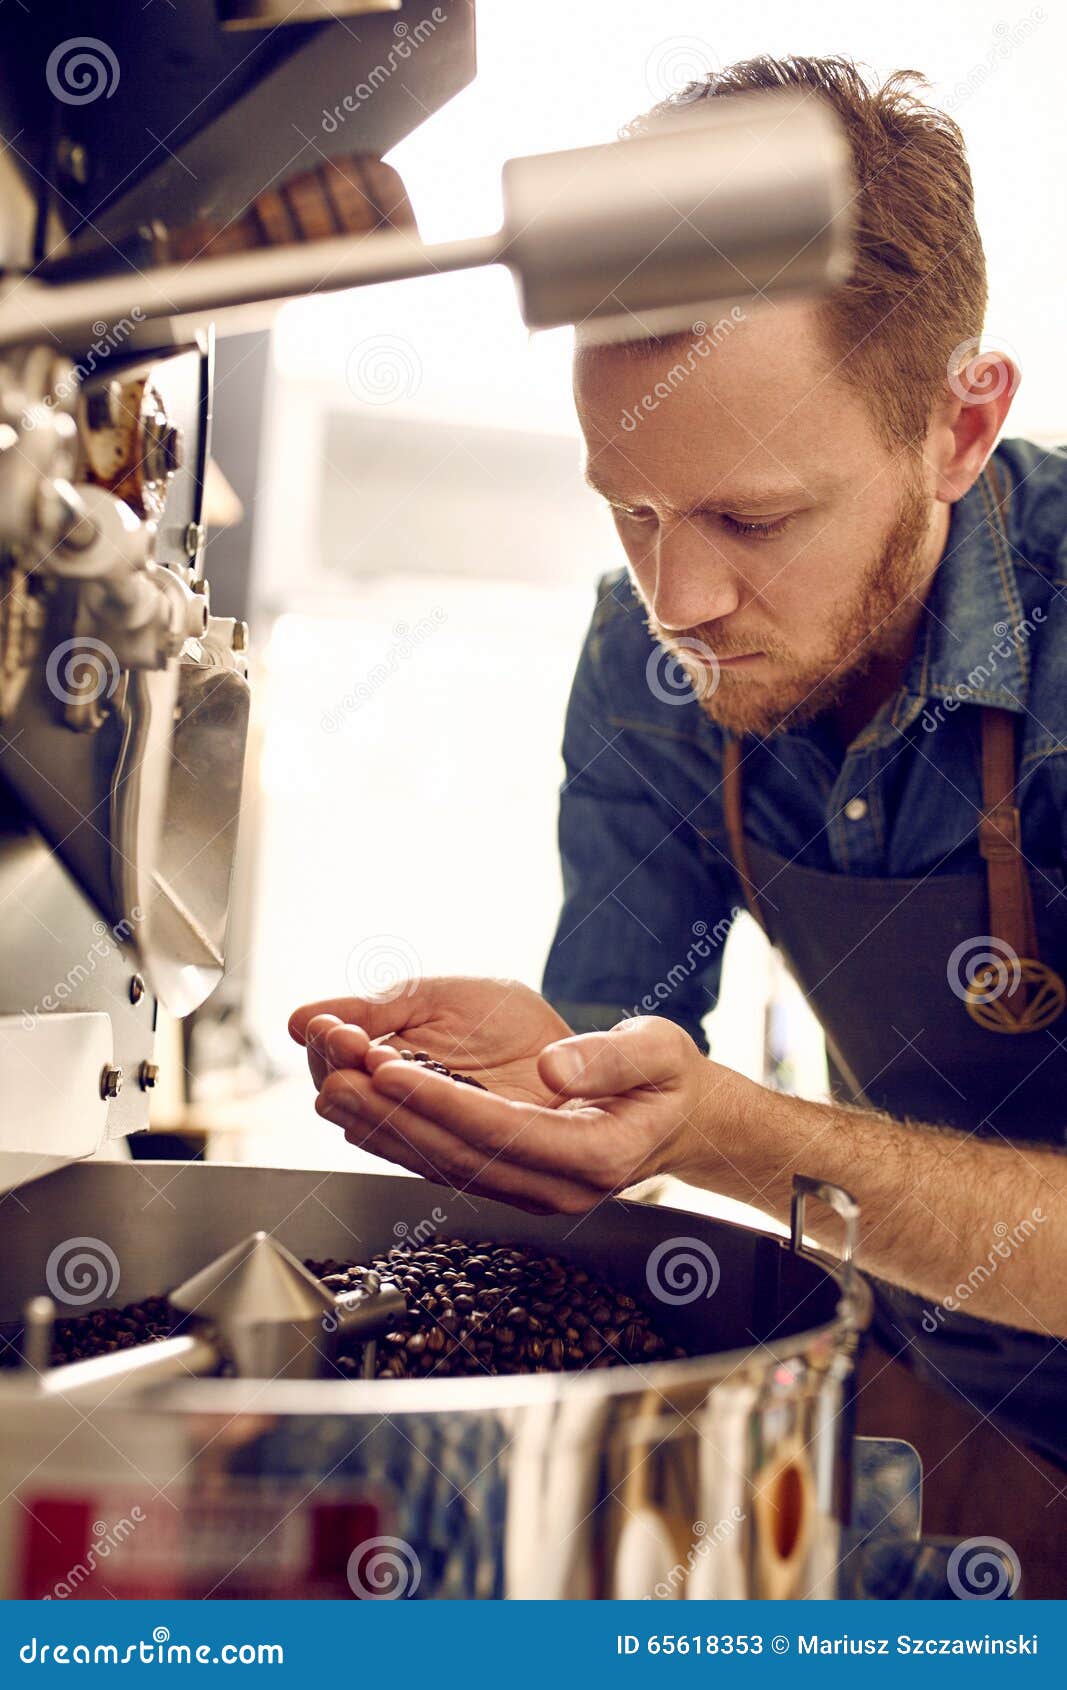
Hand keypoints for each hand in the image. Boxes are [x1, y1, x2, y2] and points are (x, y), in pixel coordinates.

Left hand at [293, 983, 747, 1212]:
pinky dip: (402, 1135)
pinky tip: (365, 1109)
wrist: (679, 1121)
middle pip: (460, 1153)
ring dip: (386, 1128)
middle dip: (394, 1115)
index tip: (393, 1069)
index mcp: (594, 1154)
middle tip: (338, 1076)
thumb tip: (555, 1069)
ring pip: (444, 1163)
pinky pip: (448, 1162)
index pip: (502, 1131)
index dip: (442, 1101)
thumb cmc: (669, 1082)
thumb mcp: (659, 1053)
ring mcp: (531, 1191)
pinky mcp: (511, 1181)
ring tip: (334, 1087)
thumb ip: (610, 1060)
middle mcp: (556, 1186)